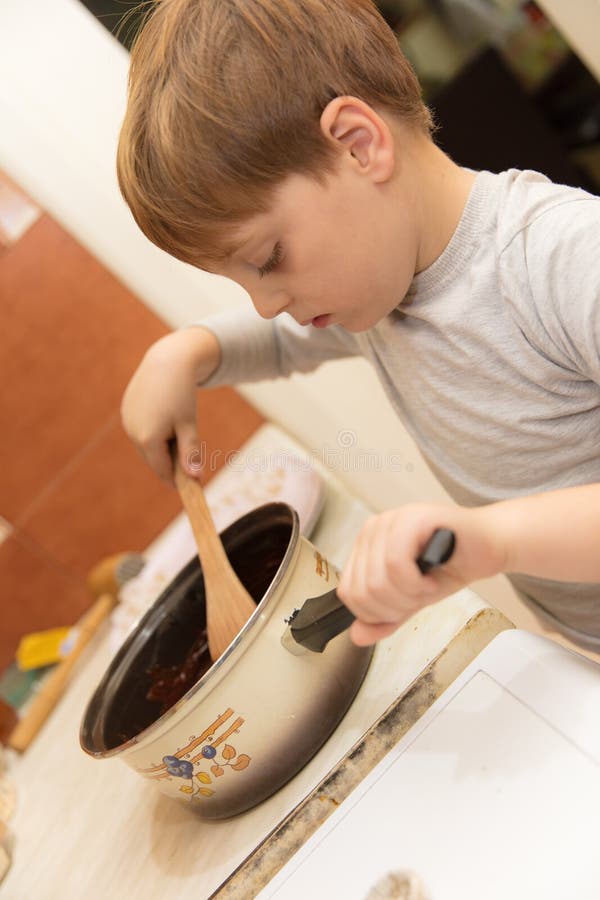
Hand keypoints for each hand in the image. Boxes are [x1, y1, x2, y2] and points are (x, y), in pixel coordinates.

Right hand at [120, 327, 220, 482]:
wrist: (168, 361)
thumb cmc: (182, 393)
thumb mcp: (189, 424)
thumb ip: (190, 452)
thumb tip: (195, 477)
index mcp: (148, 438)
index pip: (162, 470)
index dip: (177, 480)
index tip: (193, 484)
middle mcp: (132, 432)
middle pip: (153, 459)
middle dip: (170, 462)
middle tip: (190, 456)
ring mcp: (127, 421)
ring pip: (146, 445)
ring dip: (161, 446)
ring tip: (177, 430)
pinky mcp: (126, 411)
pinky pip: (141, 430)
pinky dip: (153, 432)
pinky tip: (166, 419)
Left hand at [337, 503, 506, 645]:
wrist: (490, 546)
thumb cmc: (451, 566)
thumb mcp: (411, 599)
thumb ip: (384, 617)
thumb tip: (357, 635)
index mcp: (366, 546)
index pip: (348, 592)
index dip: (376, 613)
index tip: (405, 606)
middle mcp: (372, 529)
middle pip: (362, 591)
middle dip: (396, 607)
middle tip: (421, 595)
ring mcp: (390, 521)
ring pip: (377, 581)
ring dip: (409, 595)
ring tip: (428, 585)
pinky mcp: (411, 519)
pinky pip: (396, 565)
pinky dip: (417, 583)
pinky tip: (432, 578)